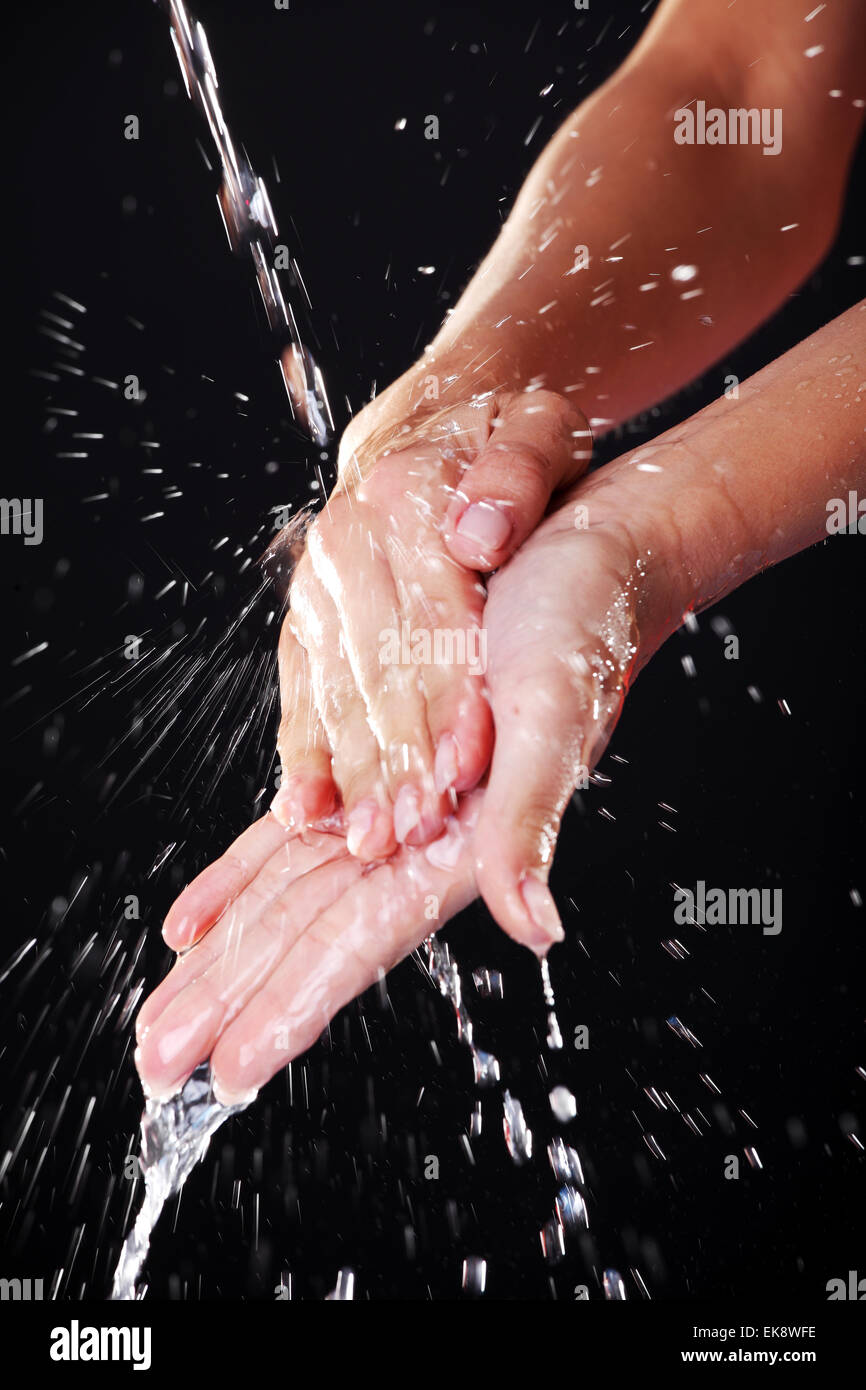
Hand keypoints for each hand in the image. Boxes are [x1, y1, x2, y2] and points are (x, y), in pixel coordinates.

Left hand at [136, 445, 684, 1103]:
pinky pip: (290, 836)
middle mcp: (421, 839)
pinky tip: (199, 920)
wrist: (583, 558)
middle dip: (231, 998)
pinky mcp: (371, 765)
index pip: (358, 941)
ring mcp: (392, 806)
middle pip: (305, 933)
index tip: (228, 1070)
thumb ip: (529, 825)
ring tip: (165, 1013)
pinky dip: (241, 877)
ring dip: (227, 955)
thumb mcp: (553, 718)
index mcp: (463, 842)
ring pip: (286, 894)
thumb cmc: (580, 630)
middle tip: (158, 1062)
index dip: (292, 1004)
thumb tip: (534, 927)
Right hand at [270, 385, 591, 861]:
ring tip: (371, 840)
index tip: (471, 764)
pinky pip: (300, 690)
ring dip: (352, 771)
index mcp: (408, 493)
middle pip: (377, 664)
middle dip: (398, 754)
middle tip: (415, 830)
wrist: (439, 427)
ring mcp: (320, 583)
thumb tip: (479, 536)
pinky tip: (306, 810)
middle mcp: (349, 541)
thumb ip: (518, 472)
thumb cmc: (504, 441)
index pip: (434, 614)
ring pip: (334, 688)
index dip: (451, 695)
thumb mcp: (536, 430)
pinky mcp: (306, 615)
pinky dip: (304, 752)